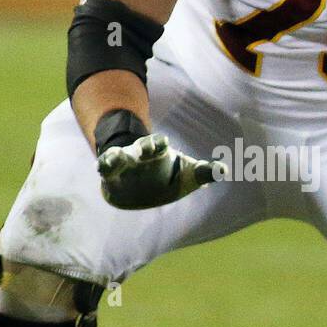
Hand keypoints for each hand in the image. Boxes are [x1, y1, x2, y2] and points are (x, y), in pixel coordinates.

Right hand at [97, 133, 227, 208]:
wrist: (139, 183)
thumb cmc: (167, 175)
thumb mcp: (187, 176)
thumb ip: (204, 173)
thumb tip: (224, 171)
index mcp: (158, 152)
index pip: (158, 143)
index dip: (159, 143)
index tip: (165, 146)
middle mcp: (140, 154)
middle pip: (140, 146)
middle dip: (143, 146)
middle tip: (146, 149)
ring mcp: (124, 163)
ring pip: (118, 156)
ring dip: (114, 159)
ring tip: (110, 163)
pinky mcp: (111, 176)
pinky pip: (105, 170)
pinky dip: (103, 169)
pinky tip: (102, 172)